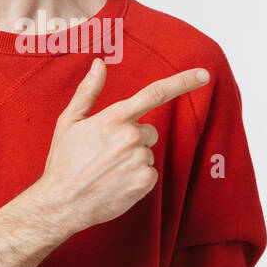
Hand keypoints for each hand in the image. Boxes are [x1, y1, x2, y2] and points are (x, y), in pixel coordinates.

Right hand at [32, 58, 209, 237]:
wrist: (62, 202)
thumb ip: (88, 90)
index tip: (204, 74)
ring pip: (148, 153)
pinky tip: (116, 183)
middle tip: (107, 153)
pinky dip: (137, 178)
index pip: (155, 93)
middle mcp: (131, 136)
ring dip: (133, 160)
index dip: (183, 82)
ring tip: (108, 170)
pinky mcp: (145, 182)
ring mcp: (140, 159)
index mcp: (114, 117)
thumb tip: (99, 64)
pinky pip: (150, 173)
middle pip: (149, 131)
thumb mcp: (69, 121)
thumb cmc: (64, 161)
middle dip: (134, 139)